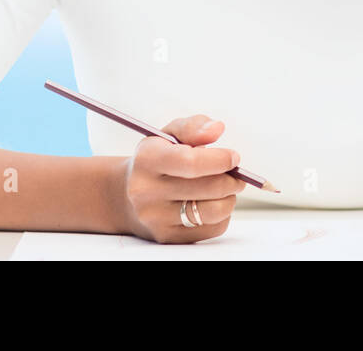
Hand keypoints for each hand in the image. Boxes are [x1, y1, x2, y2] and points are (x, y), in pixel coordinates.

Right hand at [116, 115, 247, 243]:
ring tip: (225, 189)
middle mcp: (146, 191)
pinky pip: (213, 228)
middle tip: (237, 175)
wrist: (126, 195)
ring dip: (229, 198)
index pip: (192, 163)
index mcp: (147, 159)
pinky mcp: (167, 236)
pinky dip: (222, 215)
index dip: (220, 160)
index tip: (234, 158)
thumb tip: (217, 129)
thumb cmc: (157, 159)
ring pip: (214, 211)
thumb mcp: (168, 135)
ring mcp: (155, 217)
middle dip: (232, 180)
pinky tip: (212, 204)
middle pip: (209, 188)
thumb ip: (194, 127)